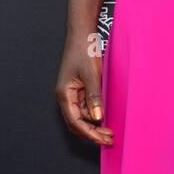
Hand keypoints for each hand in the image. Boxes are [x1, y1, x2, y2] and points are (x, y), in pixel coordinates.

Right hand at [55, 30, 113, 146]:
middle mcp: (66, 96)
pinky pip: (86, 107)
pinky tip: (105, 117)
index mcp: (64, 94)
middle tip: (108, 140)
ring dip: (94, 126)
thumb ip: (94, 97)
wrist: (83, 33)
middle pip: (77, 123)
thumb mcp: (92, 74)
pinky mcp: (80, 88)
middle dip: (92, 133)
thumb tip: (96, 118)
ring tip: (109, 132)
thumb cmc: (84, 50)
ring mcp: (73, 93)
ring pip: (82, 116)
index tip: (103, 140)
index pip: (75, 122)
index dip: (89, 134)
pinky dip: (95, 114)